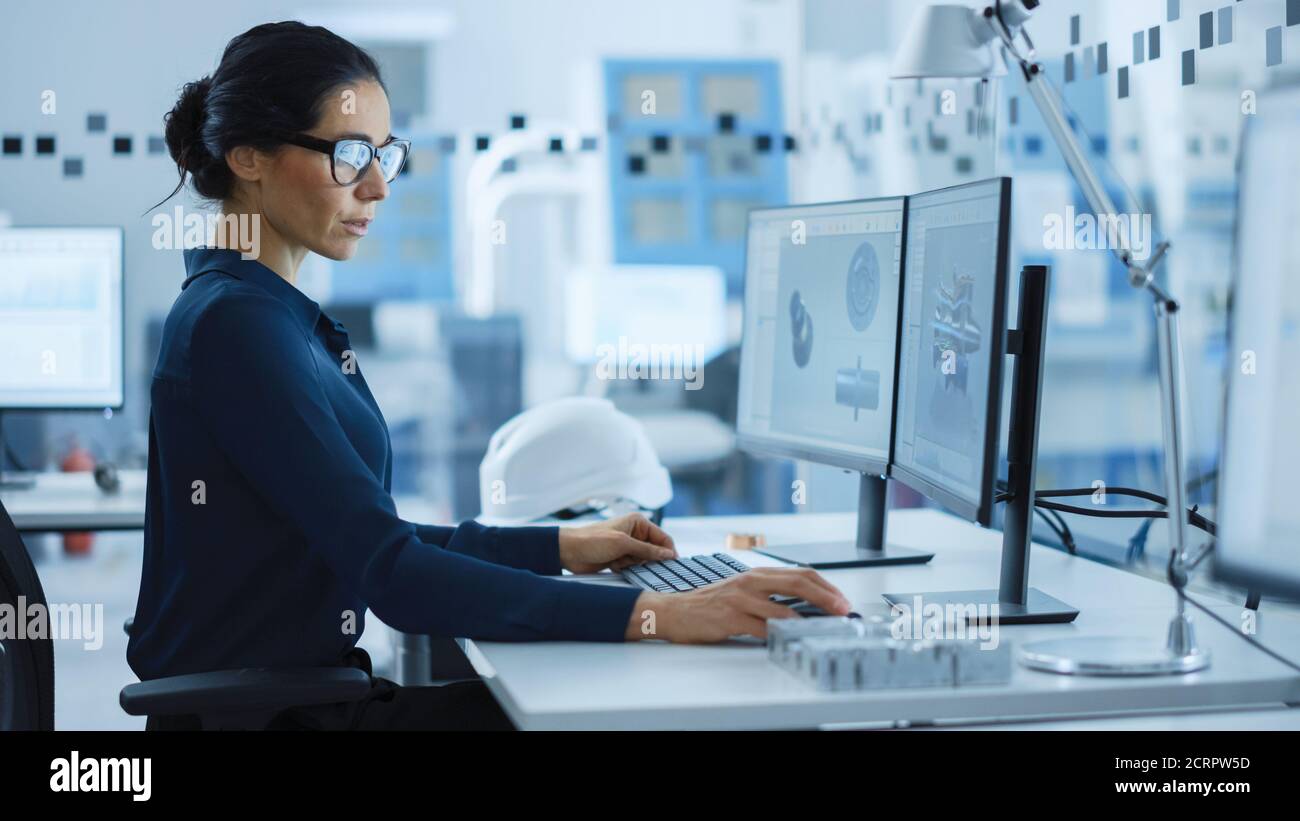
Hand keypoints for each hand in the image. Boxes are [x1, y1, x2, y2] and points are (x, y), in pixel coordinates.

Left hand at [558, 512, 676, 573]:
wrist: (570, 551)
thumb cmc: (593, 541)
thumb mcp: (623, 544)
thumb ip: (647, 550)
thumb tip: (668, 554)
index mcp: (638, 522)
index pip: (662, 537)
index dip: (668, 550)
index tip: (671, 564)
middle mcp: (634, 533)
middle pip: (654, 551)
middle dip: (646, 559)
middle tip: (634, 560)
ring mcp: (627, 546)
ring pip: (643, 561)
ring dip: (633, 564)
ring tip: (618, 560)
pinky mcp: (620, 558)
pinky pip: (632, 566)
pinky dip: (625, 568)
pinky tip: (613, 564)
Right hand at [625, 567, 851, 642]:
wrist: (674, 611)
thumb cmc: (710, 604)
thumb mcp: (743, 591)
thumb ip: (770, 594)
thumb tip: (806, 605)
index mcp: (757, 574)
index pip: (800, 574)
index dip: (826, 586)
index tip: (841, 600)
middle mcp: (751, 582)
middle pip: (798, 584)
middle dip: (826, 598)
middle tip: (843, 610)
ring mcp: (741, 599)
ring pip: (784, 608)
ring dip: (809, 621)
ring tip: (824, 629)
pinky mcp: (730, 618)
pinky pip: (762, 628)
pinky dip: (781, 635)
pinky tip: (792, 639)